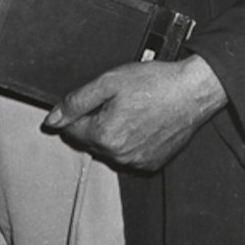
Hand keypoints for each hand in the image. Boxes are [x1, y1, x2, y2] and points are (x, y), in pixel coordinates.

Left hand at [42, 56, 229, 171]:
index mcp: (103, 135)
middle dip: (98, 122)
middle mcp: (118, 155)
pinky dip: (134, 141)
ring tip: (136, 111)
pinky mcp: (152, 163)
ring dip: (116, 133)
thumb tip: (52, 119)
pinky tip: (146, 124)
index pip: (71, 130)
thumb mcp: (110, 81)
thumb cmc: (156, 83)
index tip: (100, 100)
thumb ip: (76, 101)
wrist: (193, 91)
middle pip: (91, 141)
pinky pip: (130, 155)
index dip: (82, 112)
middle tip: (121, 102)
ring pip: (111, 149)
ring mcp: (136, 161)